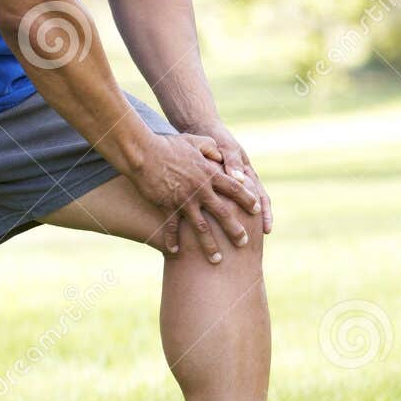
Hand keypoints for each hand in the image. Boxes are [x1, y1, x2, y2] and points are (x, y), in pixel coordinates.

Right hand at [128, 131, 262, 262]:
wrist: (144, 152)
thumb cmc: (168, 144)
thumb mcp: (193, 141)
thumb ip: (210, 147)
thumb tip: (220, 154)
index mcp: (209, 173)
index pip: (234, 188)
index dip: (247, 199)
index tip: (256, 211)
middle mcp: (200, 190)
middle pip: (223, 213)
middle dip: (235, 230)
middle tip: (244, 243)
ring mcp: (184, 200)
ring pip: (201, 227)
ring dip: (210, 245)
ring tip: (216, 259)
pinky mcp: (167, 206)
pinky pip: (172, 227)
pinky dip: (172, 240)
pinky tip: (174, 252)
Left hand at [206, 124, 272, 234]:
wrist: (203, 131)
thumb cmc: (217, 139)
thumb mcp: (226, 148)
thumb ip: (232, 162)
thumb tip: (239, 179)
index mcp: (246, 175)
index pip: (260, 197)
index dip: (264, 214)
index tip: (266, 230)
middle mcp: (240, 182)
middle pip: (250, 207)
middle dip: (252, 225)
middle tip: (252, 242)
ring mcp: (227, 185)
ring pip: (234, 207)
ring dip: (236, 222)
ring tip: (234, 240)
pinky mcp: (213, 185)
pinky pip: (218, 203)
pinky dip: (216, 215)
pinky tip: (210, 229)